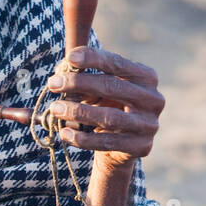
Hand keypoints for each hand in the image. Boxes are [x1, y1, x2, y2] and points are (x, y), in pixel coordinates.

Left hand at [46, 46, 164, 170]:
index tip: (70, 58)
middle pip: (112, 87)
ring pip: (109, 117)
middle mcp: (153, 99)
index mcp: (146, 77)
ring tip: (55, 108)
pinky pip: (107, 142)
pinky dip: (82, 138)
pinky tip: (64, 133)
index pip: (117, 63)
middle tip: (52, 84)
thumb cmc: (107, 107)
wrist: (120, 147)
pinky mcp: (141, 147)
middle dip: (79, 83)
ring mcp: (149, 125)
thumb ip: (84, 77)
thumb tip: (59, 72)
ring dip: (78, 112)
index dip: (93, 59)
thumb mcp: (100, 89)